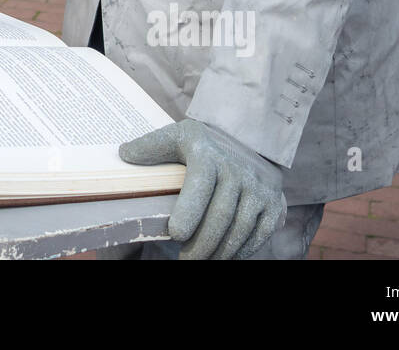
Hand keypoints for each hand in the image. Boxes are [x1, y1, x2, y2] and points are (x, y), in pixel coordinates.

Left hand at [119, 119, 286, 259]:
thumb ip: (149, 147)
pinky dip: (242, 250)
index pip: (200, 184)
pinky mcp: (274, 203)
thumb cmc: (200, 145)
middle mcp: (238, 170)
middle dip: (202, 243)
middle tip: (185, 259)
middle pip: (221, 215)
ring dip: (221, 251)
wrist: (246, 139)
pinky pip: (260, 234)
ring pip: (241, 228)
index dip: (189, 211)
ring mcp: (259, 188)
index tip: (174, 234)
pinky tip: (224, 256)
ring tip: (202, 261)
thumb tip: (123, 155)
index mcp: (208, 154)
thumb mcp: (174, 137)